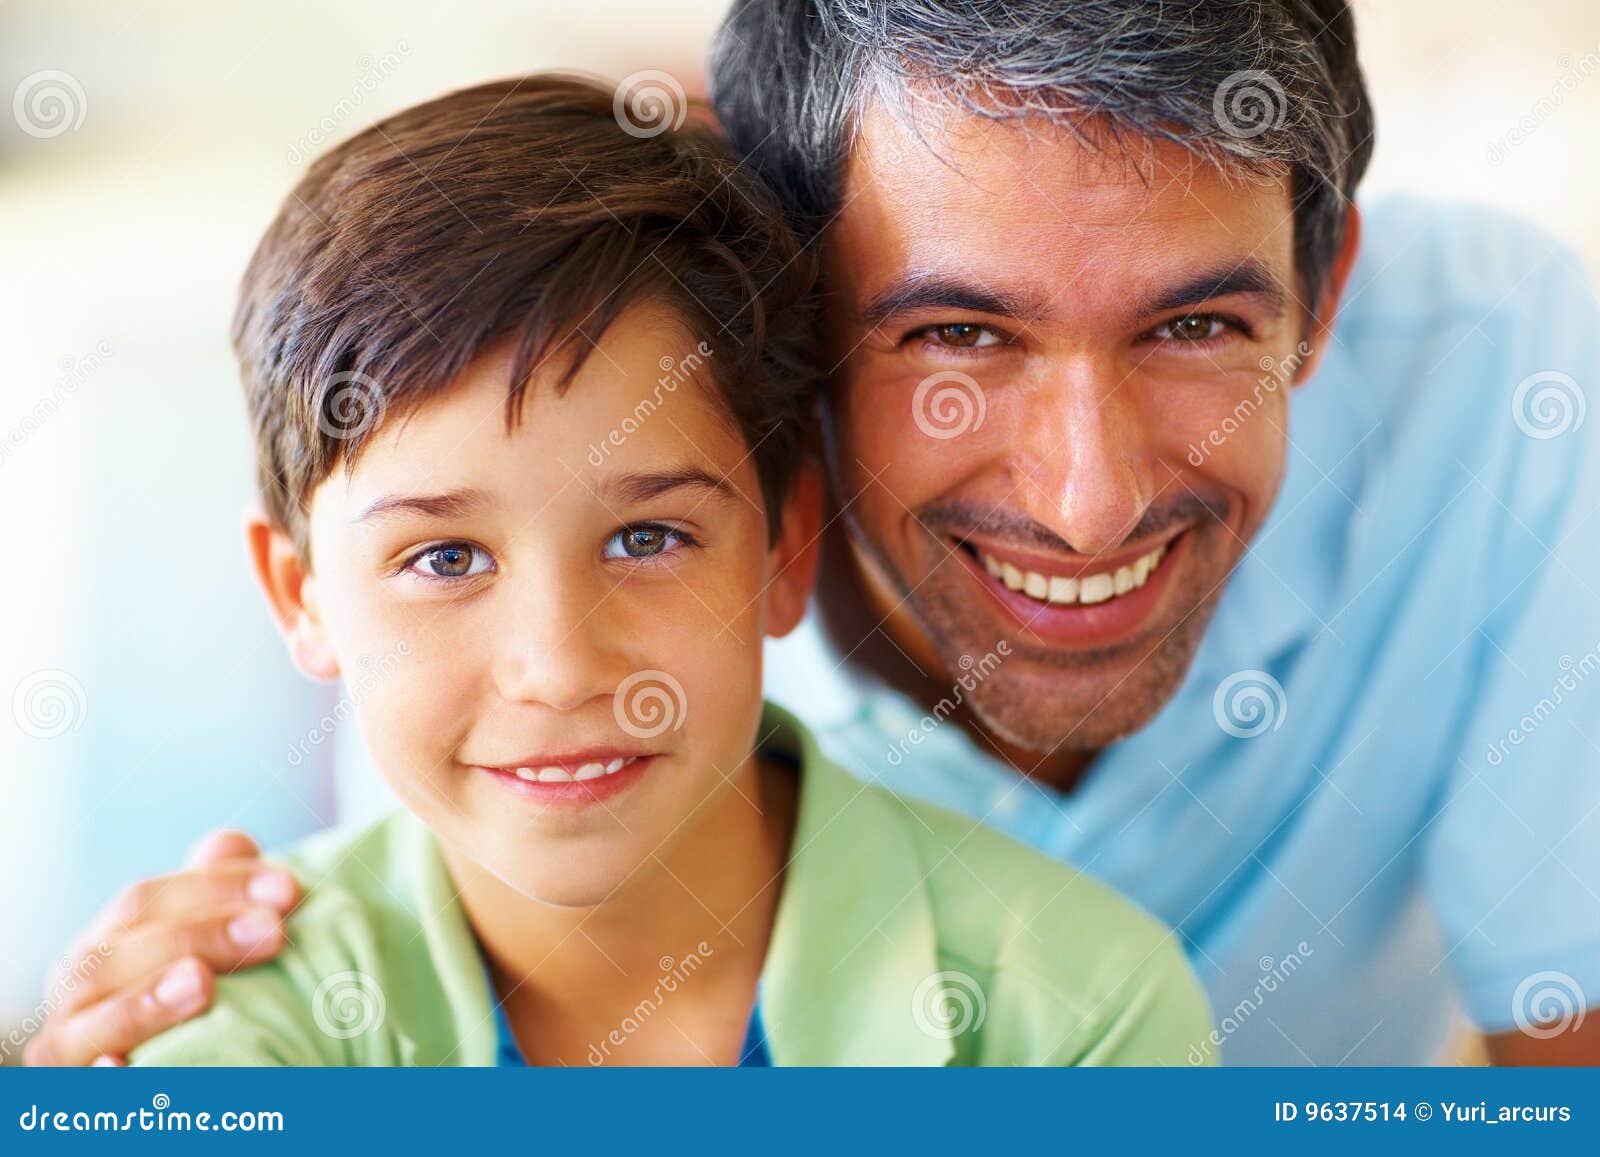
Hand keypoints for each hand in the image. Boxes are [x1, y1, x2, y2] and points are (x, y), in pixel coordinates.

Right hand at [22, 829, 297, 1065]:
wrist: (165, 1070)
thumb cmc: (191, 987)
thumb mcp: (204, 938)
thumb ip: (214, 893)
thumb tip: (231, 845)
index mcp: (109, 939)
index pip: (150, 901)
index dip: (218, 888)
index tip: (289, 890)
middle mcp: (80, 984)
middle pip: (125, 950)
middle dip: (202, 935)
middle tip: (273, 932)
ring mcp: (70, 1040)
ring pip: (93, 1014)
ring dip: (145, 1000)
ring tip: (201, 984)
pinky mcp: (74, 1089)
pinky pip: (78, 1086)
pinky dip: (99, 1077)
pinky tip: (123, 1067)